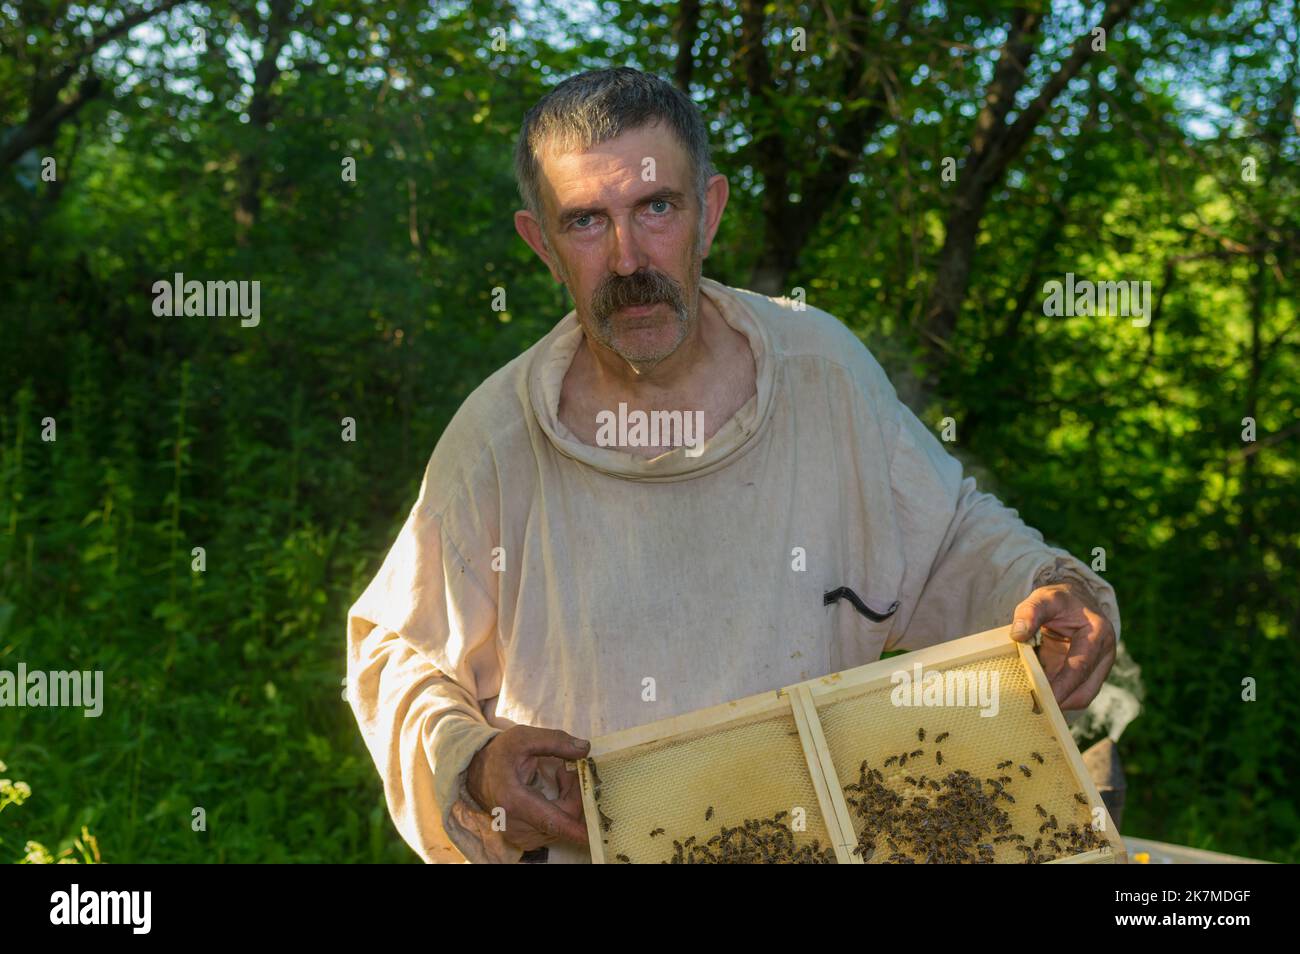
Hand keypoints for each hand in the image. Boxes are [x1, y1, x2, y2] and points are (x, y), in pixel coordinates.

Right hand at [465, 725, 590, 849]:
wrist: (476, 773)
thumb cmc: (500, 754)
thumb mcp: (524, 737)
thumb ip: (555, 741)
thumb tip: (585, 749)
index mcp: (514, 801)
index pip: (552, 821)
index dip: (576, 830)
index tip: (595, 835)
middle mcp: (516, 825)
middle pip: (563, 820)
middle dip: (575, 795)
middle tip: (569, 771)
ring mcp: (519, 836)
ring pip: (561, 826)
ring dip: (569, 802)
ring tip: (560, 778)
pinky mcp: (524, 840)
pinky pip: (554, 830)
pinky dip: (561, 811)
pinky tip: (553, 793)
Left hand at [1010, 581, 1115, 710]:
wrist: (1076, 601)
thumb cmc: (1061, 600)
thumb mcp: (1044, 598)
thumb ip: (1030, 612)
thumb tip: (1017, 633)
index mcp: (1097, 633)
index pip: (1080, 667)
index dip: (1062, 686)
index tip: (1043, 699)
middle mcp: (1104, 654)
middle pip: (1085, 690)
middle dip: (1060, 701)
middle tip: (1032, 708)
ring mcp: (1098, 668)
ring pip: (1081, 697)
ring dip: (1058, 703)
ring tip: (1032, 706)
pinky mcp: (1087, 676)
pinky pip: (1073, 693)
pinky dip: (1057, 698)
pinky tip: (1037, 699)